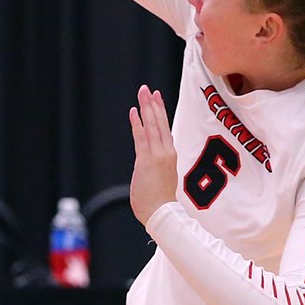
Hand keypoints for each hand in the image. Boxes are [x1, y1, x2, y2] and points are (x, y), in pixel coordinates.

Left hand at [129, 86, 179, 224]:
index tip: (157, 98)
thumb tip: (148, 170)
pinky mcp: (146, 161)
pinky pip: (141, 138)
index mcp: (170, 156)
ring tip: (143, 92)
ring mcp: (157, 156)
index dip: (161, 112)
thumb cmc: (160, 204)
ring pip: (152, 126)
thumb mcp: (160, 181)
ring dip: (147, 108)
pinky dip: (138, 124)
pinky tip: (135, 111)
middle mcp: (166, 153)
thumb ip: (155, 170)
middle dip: (153, 104)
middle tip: (147, 89)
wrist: (162, 215)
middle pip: (159, 123)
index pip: (165, 130)